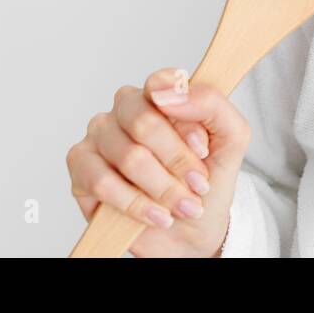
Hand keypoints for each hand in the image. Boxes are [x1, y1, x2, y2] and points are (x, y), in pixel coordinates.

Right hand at [66, 68, 251, 256]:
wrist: (193, 229)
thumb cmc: (206, 178)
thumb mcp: (231, 137)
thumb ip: (212, 104)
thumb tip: (171, 95)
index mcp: (160, 93)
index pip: (160, 83)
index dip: (185, 119)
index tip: (203, 148)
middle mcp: (126, 109)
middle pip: (143, 122)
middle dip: (178, 161)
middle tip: (199, 185)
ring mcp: (99, 136)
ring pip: (128, 156)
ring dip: (163, 188)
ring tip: (183, 205)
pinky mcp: (81, 169)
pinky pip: (103, 183)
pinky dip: (136, 204)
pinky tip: (158, 215)